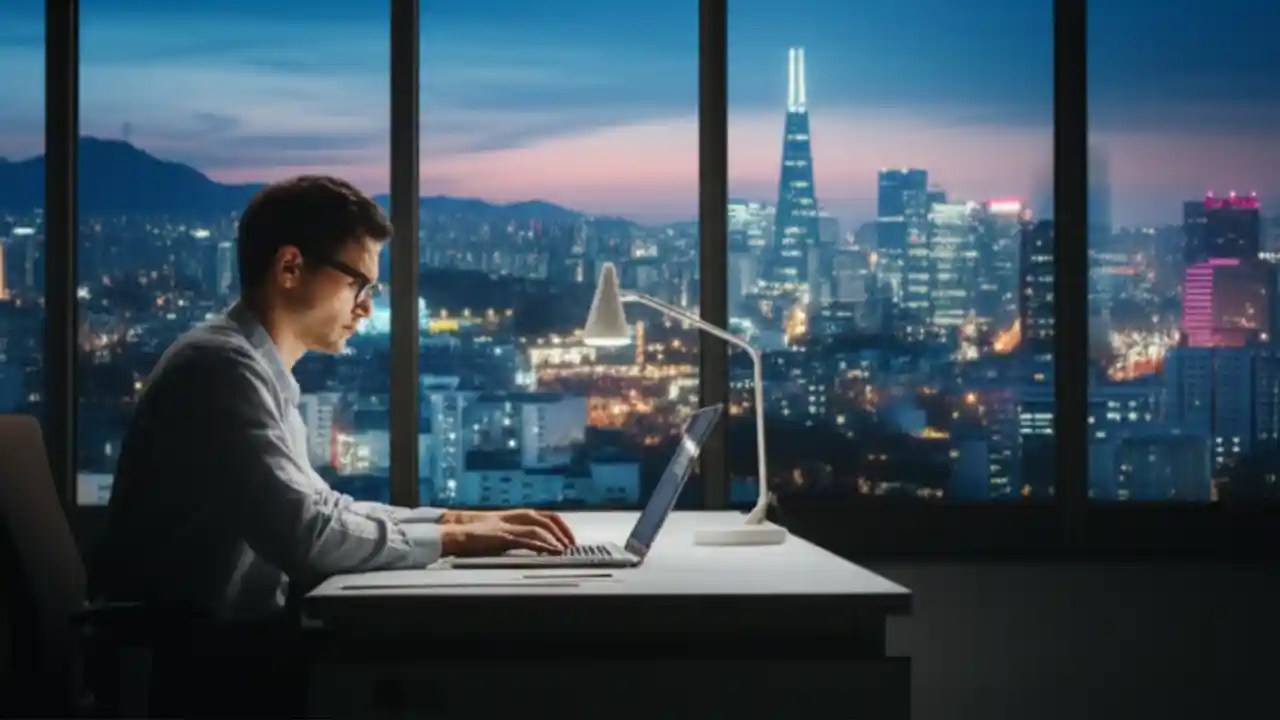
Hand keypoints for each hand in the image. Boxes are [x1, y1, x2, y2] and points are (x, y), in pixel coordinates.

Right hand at [442, 508, 575, 547]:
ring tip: (564, 549)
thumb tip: (531, 547)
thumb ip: (512, 537)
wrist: (450, 534)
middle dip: (561, 530)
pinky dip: (541, 545)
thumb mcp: (495, 534)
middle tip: (571, 544)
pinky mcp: (500, 536)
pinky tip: (550, 551)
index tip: (567, 537)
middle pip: (544, 517)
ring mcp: (505, 526)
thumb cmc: (469, 537)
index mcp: (510, 516)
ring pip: (538, 527)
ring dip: (554, 538)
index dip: (557, 524)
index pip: (541, 515)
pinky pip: (526, 539)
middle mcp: (510, 517)